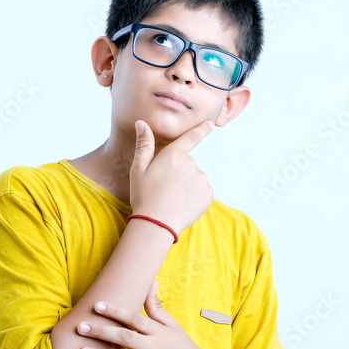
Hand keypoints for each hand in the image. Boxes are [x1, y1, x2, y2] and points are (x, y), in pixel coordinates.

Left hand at [76, 280, 221, 348]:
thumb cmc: (183, 348)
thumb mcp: (173, 325)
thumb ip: (156, 307)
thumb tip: (151, 281)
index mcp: (159, 332)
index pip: (135, 318)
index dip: (115, 311)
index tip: (97, 305)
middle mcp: (156, 348)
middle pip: (126, 337)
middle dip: (102, 331)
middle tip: (80, 326)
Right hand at [129, 119, 214, 234]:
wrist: (156, 224)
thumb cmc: (144, 196)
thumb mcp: (138, 170)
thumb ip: (144, 145)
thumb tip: (142, 123)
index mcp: (173, 155)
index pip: (191, 138)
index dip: (201, 130)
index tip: (210, 124)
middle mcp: (191, 164)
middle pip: (187, 164)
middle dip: (179, 172)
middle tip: (165, 188)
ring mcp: (201, 179)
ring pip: (195, 178)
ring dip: (187, 185)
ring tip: (173, 198)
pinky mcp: (208, 194)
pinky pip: (202, 191)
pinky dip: (195, 196)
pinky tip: (183, 204)